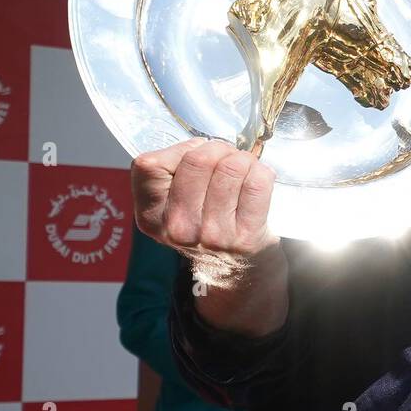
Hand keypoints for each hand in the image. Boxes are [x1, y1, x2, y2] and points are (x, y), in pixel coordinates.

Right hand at [131, 139, 277, 260]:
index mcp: (151, 216)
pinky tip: (257, 180)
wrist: (235, 268)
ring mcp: (212, 235)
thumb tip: (202, 142)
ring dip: (242, 159)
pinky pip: (257, 182)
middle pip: (197, 160)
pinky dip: (261, 172)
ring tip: (242, 170)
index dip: (178, 150)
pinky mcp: (245, 237)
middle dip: (217, 149)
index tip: (193, 156)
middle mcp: (177, 228)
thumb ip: (172, 171)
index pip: (149, 164)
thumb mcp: (173, 203)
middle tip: (225, 158)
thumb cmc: (206, 222)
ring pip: (230, 167)